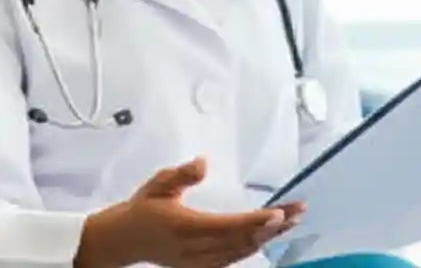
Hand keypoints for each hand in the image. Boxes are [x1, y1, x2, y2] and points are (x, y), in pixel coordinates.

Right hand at [75, 157, 304, 267]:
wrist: (122, 240)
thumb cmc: (143, 208)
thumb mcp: (158, 184)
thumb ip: (181, 175)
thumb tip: (203, 163)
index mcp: (183, 227)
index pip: (226, 226)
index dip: (254, 221)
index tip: (278, 213)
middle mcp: (193, 249)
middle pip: (240, 240)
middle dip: (272, 227)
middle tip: (298, 210)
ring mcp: (198, 261)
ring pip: (240, 251)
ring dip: (269, 236)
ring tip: (293, 219)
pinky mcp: (200, 266)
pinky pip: (233, 259)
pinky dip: (254, 246)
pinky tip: (272, 235)